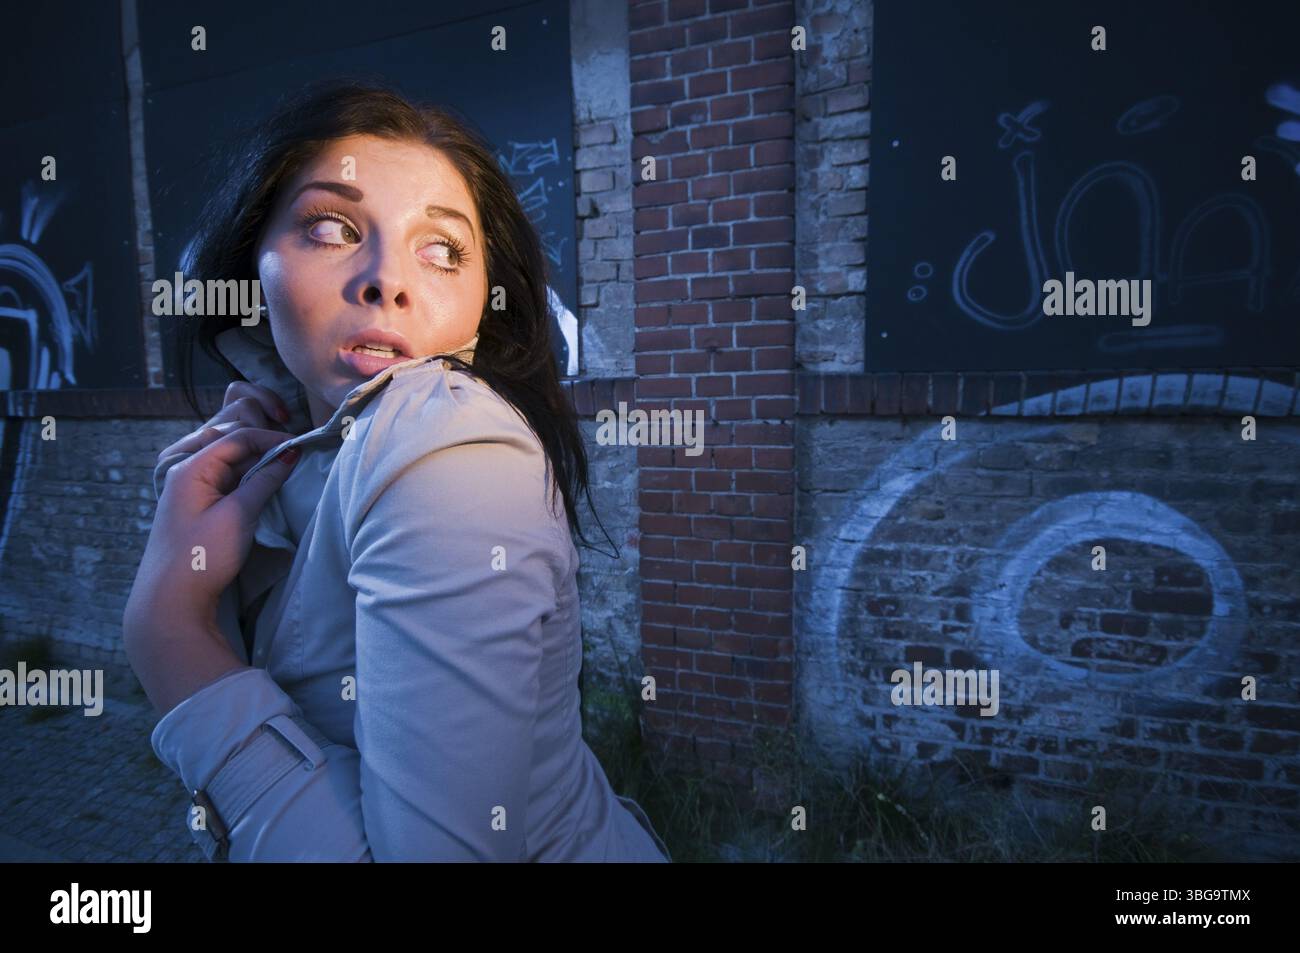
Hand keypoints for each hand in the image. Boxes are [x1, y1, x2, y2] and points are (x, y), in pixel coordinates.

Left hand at [128, 427, 301, 625]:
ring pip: (228, 464)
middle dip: (262, 448)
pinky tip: (262, 488)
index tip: (300, 448)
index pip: (237, 438)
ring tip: (282, 472)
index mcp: (190, 468)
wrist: (171, 600)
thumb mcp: (239, 515)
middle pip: (230, 446)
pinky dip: (245, 480)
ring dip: (255, 464)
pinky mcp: (196, 507)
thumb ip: (265, 480)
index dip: (271, 439)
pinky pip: (224, 481)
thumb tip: (289, 455)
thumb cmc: (202, 556)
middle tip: (293, 458)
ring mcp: (189, 490)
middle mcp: (186, 473)